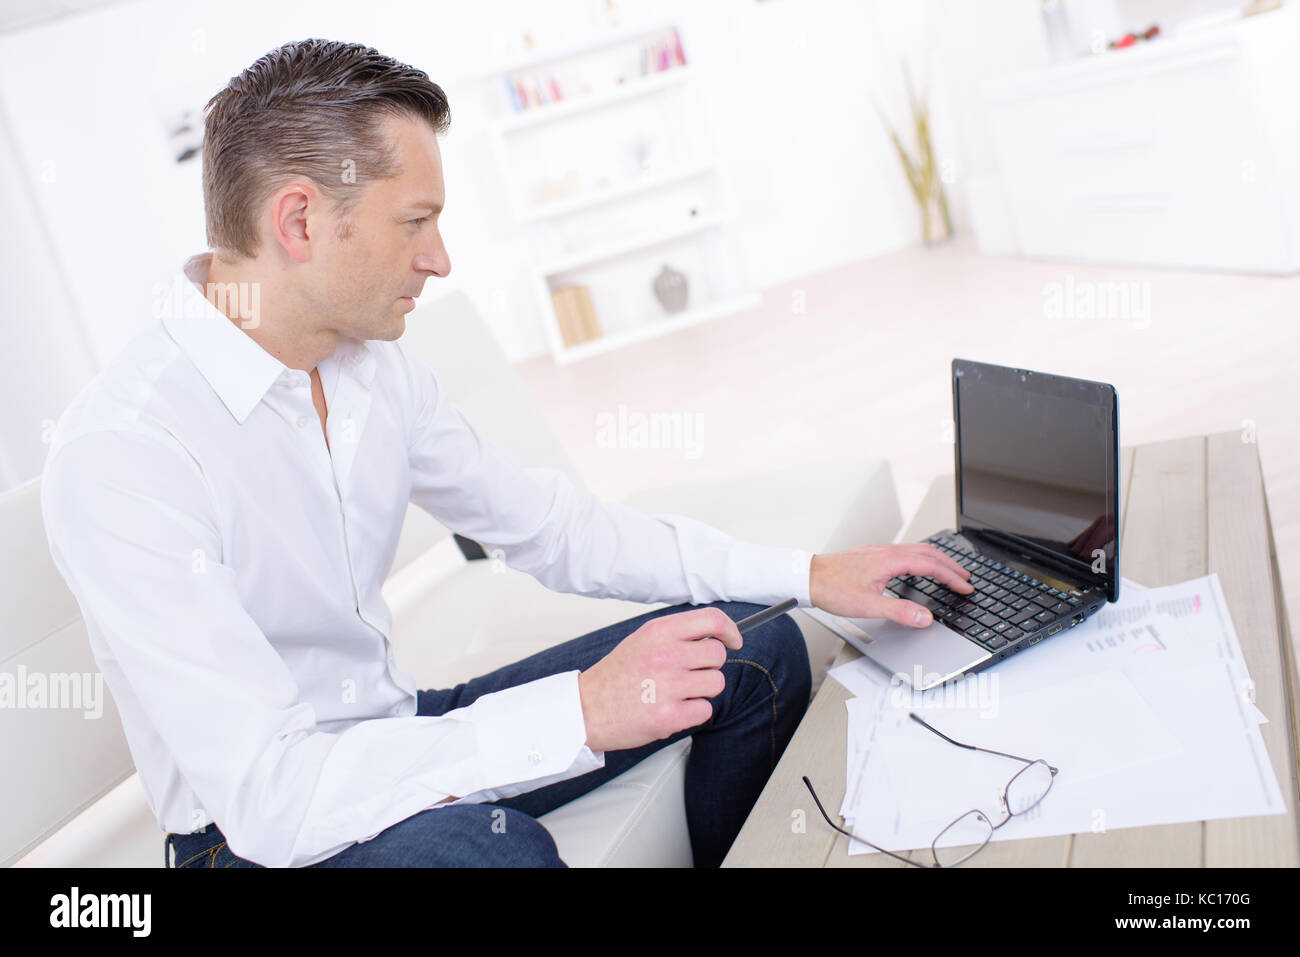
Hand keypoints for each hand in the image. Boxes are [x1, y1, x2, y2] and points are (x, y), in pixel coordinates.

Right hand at [577, 606, 742, 752]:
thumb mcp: (642, 640)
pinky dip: (693, 713)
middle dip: (709, 665)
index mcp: (659, 632)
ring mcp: (667, 686)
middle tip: (688, 674)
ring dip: (702, 691)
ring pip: (716, 683)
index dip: (730, 630)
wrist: (585, 709)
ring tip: (676, 693)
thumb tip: (716, 634)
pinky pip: (705, 710)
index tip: (734, 640)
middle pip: (718, 654)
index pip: (712, 619)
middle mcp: (665, 655)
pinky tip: (671, 709)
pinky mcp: (668, 716)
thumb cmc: (616, 676)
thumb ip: (677, 635)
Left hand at [809, 544, 973, 625]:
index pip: (931, 565)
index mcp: (889, 560)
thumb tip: (925, 617)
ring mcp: (879, 551)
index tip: (966, 586)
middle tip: (966, 577)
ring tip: (949, 571)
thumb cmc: (831, 588)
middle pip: (928, 552)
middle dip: (951, 565)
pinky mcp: (872, 555)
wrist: (807, 577)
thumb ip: (899, 611)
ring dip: (937, 560)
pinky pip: (905, 552)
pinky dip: (922, 559)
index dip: (952, 576)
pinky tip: (918, 569)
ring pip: (917, 550)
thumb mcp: (868, 605)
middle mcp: (886, 551)